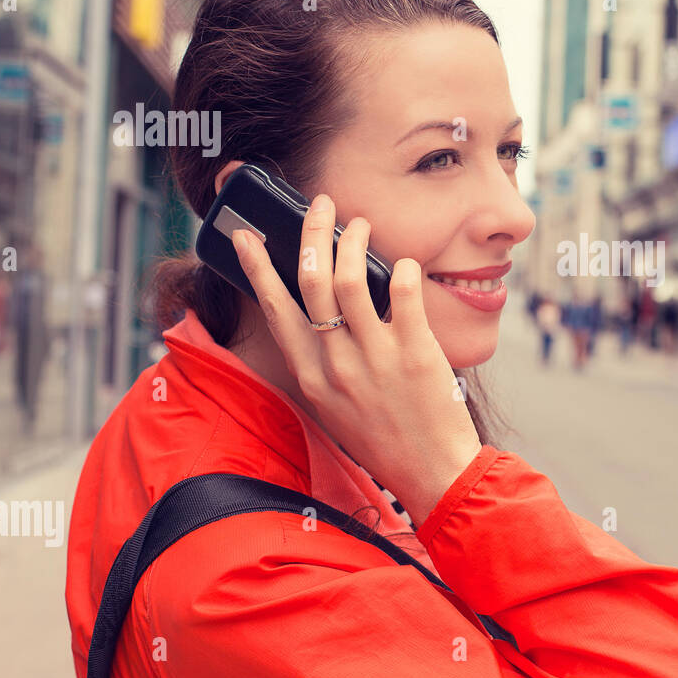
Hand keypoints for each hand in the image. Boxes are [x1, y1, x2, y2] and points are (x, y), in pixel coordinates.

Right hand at [230, 193, 481, 527]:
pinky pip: (403, 293)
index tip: (244, 234)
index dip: (256, 266)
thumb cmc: (385, 438)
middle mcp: (335, 364)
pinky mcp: (415, 352)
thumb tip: (323, 313)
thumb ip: (324, 363)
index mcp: (310, 377)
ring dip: (353, 240)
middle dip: (311, 230)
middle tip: (322, 204)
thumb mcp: (336, 406)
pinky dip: (404, 270)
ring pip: (350, 278)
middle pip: (310, 279)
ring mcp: (374, 357)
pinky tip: (406, 265)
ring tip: (362, 224)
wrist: (433, 473)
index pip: (274, 308)